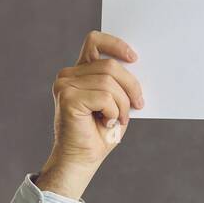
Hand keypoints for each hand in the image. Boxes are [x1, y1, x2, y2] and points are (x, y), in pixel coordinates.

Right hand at [48, 30, 143, 169]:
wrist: (81, 160)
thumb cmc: (99, 134)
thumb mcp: (116, 103)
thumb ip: (119, 83)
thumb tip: (137, 66)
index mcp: (79, 73)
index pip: (94, 41)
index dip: (116, 44)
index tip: (134, 58)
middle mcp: (68, 75)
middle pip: (110, 65)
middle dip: (131, 86)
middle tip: (138, 104)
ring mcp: (65, 85)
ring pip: (109, 82)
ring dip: (122, 104)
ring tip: (118, 119)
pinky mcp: (67, 98)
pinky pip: (104, 96)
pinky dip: (114, 112)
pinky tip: (106, 122)